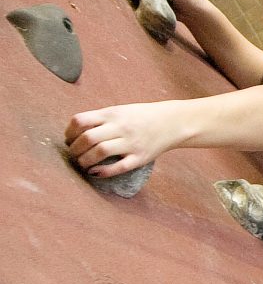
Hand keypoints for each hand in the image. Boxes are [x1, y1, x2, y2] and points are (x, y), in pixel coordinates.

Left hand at [65, 102, 185, 175]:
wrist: (173, 122)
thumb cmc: (143, 117)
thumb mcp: (121, 111)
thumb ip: (101, 119)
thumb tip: (75, 133)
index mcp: (113, 113)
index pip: (81, 121)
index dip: (69, 132)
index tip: (69, 140)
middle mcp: (121, 127)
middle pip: (88, 138)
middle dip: (75, 149)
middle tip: (74, 154)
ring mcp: (131, 143)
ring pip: (99, 152)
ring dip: (85, 161)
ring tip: (83, 163)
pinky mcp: (140, 157)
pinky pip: (118, 167)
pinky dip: (102, 172)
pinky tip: (95, 172)